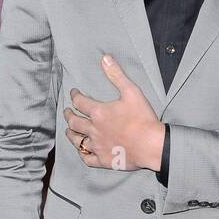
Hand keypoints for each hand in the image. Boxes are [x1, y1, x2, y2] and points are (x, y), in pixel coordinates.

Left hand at [63, 54, 164, 169]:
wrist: (151, 144)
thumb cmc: (142, 118)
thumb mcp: (131, 91)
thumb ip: (116, 75)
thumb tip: (104, 58)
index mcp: (98, 112)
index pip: (79, 102)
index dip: (74, 95)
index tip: (74, 93)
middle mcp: (94, 129)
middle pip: (74, 122)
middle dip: (69, 115)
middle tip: (68, 112)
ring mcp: (97, 146)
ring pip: (77, 140)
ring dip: (71, 134)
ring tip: (69, 131)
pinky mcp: (103, 159)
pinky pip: (87, 158)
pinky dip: (82, 154)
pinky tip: (82, 151)